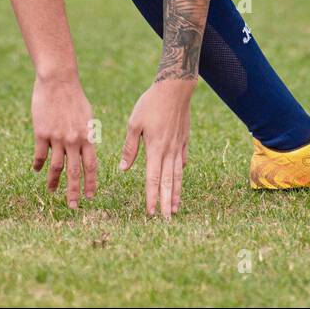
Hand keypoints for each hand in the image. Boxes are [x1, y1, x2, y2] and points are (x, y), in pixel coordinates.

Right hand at [31, 75, 97, 208]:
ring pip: (56, 167)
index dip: (90, 183)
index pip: (91, 166)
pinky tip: (36, 170)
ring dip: (54, 181)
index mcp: (87, 136)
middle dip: (74, 192)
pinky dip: (38, 164)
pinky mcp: (41, 133)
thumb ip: (86, 134)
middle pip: (74, 173)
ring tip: (52, 191)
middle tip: (73, 207)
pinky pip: (39, 155)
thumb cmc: (74, 96)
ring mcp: (57, 138)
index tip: (90, 197)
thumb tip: (85, 149)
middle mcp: (73, 140)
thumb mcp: (87, 116)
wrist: (58, 80)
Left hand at [120, 78, 195, 218]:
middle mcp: (169, 151)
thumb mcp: (134, 124)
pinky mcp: (184, 140)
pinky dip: (180, 173)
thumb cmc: (151, 103)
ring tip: (175, 208)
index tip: (150, 213)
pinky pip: (182, 161)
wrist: (175, 88)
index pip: (152, 179)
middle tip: (166, 220)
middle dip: (165, 202)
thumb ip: (130, 148)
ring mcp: (179, 146)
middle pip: (167, 182)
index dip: (151, 197)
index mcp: (155, 149)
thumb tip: (124, 168)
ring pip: (178, 175)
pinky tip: (179, 180)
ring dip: (176, 193)